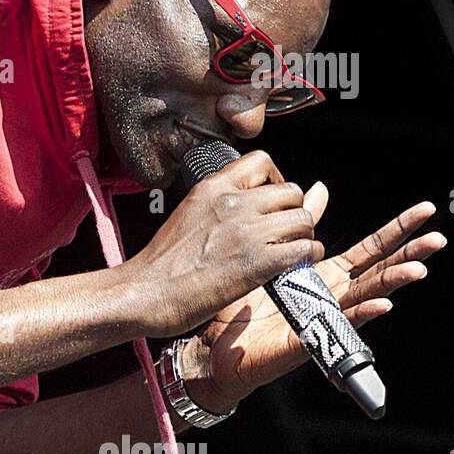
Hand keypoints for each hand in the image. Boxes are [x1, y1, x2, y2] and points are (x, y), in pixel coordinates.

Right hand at [126, 150, 324, 337]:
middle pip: (291, 191)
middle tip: (282, 232)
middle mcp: (233, 203)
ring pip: (303, 219)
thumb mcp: (188, 215)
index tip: (269, 201)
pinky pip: (306, 249)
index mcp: (211, 189)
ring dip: (302, 235)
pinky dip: (308, 257)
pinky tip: (293, 265)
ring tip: (288, 250)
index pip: (261, 161)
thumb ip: (224, 204)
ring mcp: (248, 231)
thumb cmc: (162, 264)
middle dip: (292, 211)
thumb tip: (253, 200)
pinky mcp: (259, 261)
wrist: (146, 293)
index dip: (274, 179)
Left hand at [183, 186, 446, 413]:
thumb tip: (319, 190)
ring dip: (393, 283)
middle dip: (409, 254)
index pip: (371, 248)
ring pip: (366, 297)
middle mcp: (332, 295)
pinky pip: (340, 325)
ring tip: (417, 269)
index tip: (424, 210)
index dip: (397, 230)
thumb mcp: (276, 256)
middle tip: (437, 238)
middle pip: (379, 271)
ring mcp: (324, 317)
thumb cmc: (244, 303)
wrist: (216, 345)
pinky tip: (381, 304)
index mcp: (326, 274)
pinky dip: (362, 314)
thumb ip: (301, 227)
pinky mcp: (310, 337)